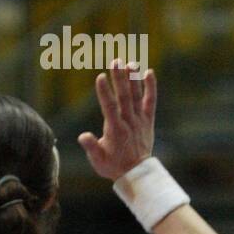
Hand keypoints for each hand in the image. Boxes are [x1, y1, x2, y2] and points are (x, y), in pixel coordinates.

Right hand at [78, 61, 156, 179]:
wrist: (137, 173)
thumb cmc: (112, 165)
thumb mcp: (97, 160)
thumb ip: (91, 147)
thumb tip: (83, 136)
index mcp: (115, 130)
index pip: (109, 107)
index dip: (105, 91)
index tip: (100, 77)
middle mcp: (129, 122)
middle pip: (124, 96)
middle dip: (119, 78)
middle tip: (115, 61)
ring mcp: (140, 120)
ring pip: (136, 95)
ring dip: (133, 78)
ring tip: (129, 62)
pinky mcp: (147, 120)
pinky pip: (150, 101)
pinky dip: (150, 87)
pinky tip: (148, 72)